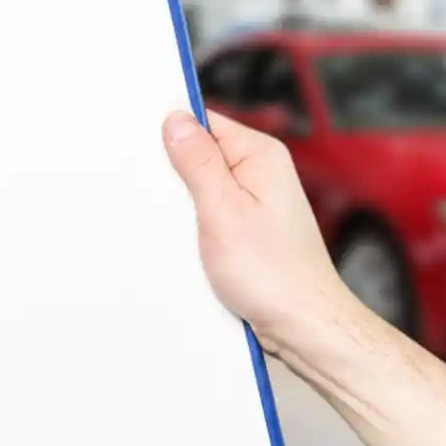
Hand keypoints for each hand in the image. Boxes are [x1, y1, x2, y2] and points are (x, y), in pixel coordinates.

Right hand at [161, 110, 353, 357]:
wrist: (303, 325)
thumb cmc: (271, 274)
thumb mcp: (222, 210)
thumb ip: (198, 162)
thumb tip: (177, 120)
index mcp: (260, 155)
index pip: (205, 122)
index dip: (171, 134)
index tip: (143, 150)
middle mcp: (263, 173)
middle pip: (202, 155)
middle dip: (175, 175)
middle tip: (160, 200)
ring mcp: (258, 203)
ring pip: (204, 190)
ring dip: (185, 207)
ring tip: (180, 230)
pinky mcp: (250, 230)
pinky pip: (213, 215)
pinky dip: (197, 228)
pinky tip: (190, 246)